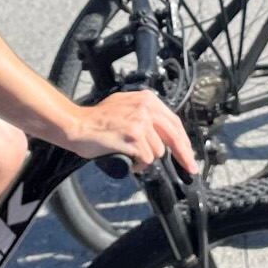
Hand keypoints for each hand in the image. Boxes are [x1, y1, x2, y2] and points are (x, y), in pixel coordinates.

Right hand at [61, 90, 196, 174]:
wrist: (78, 125)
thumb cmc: (98, 119)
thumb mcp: (126, 105)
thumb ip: (146, 114)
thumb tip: (163, 132)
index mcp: (147, 99)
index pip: (174, 122)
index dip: (184, 141)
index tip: (188, 154)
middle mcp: (146, 108)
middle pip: (174, 136)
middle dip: (183, 155)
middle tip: (189, 168)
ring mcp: (140, 122)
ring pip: (158, 151)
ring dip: (146, 158)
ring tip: (131, 155)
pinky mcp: (133, 137)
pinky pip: (146, 159)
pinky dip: (138, 164)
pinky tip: (128, 159)